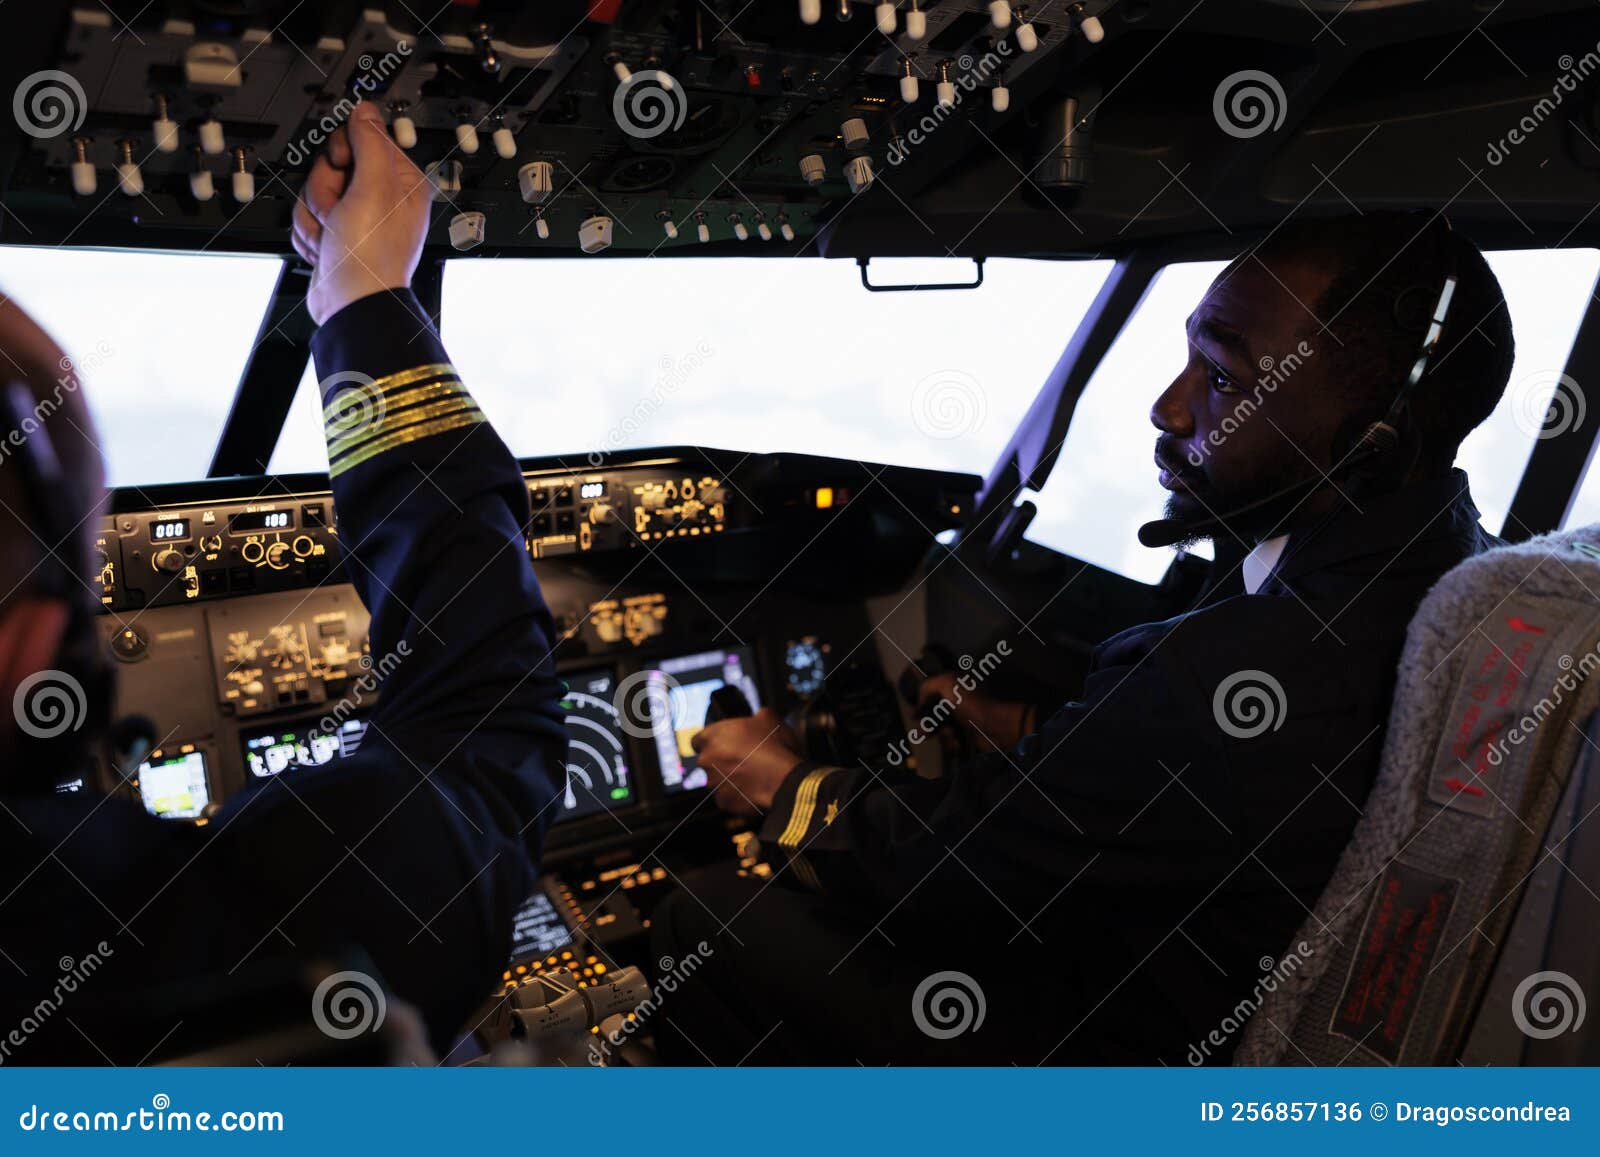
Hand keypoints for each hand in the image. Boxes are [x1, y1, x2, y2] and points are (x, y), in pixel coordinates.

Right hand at [291, 102, 431, 325]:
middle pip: (331, 164)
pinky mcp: (334, 235)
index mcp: (400, 181)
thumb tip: (366, 109)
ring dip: (315, 214)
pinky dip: (309, 233)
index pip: (362, 138)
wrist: (350, 302)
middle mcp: (380, 197)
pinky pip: (306, 217)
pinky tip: (326, 248)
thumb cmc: (371, 254)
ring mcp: (355, 218)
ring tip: (333, 235)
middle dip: (325, 189)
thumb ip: (369, 142)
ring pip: (313, 190)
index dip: (345, 150)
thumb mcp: (374, 186)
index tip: (345, 166)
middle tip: (340, 210)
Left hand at [691, 708, 804, 816]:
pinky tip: (753, 790)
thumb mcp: (768, 717)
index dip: (711, 741)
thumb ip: (754, 716)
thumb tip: (756, 718)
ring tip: (751, 776)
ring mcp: (713, 784)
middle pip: (708, 760)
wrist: (783, 779)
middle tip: (743, 759)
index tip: (724, 743)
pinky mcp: (724, 802)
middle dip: (721, 761)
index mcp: (712, 736)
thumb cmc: (774, 745)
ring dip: (729, 778)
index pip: (697, 740)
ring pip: (717, 780)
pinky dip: (737, 795)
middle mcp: (706, 760)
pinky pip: (727, 797)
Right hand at [917, 674, 1032, 752]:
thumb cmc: (971, 703)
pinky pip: (952, 743)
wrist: (995, 726)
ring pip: (942, 731)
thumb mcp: (947, 683)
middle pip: (935, 715)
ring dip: (943, 736)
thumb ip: (928, 685)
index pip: (932, 695)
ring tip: (952, 736)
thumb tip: (919, 700)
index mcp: (955, 686)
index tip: (915, 716)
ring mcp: (964, 720)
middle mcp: (959, 702)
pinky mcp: (968, 737)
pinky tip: (958, 744)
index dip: (922, 705)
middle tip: (926, 732)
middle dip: (930, 725)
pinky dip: (953, 745)